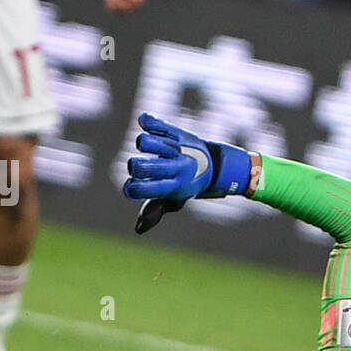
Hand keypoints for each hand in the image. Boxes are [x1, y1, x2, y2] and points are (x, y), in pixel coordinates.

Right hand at [122, 112, 253, 232]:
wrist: (218, 166)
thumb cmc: (188, 185)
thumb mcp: (175, 202)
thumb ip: (155, 211)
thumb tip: (138, 229)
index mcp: (173, 187)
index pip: (144, 189)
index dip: (131, 189)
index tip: (131, 187)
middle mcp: (176, 168)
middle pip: (142, 166)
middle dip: (134, 167)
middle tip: (138, 167)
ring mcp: (177, 149)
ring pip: (146, 142)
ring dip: (142, 144)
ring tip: (148, 147)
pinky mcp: (179, 133)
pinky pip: (158, 124)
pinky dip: (148, 121)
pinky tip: (145, 122)